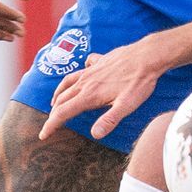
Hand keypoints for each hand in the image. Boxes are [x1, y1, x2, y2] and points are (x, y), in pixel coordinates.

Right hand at [39, 38, 173, 144]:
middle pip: (62, 99)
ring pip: (68, 82)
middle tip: (51, 124)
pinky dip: (77, 74)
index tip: (44, 135)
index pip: (63, 112)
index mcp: (90, 95)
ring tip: (55, 102)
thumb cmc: (139, 82)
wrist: (148, 56)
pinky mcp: (100, 62)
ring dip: (59, 94)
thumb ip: (110, 120)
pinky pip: (82, 68)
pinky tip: (80, 74)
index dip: (51, 125)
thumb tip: (95, 135)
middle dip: (54, 113)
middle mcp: (86, 81)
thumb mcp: (127, 105)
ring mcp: (92, 70)